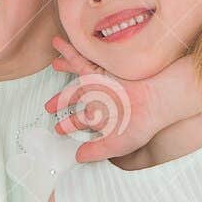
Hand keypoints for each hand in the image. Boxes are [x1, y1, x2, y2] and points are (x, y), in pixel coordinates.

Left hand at [44, 36, 175, 162]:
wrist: (154, 102)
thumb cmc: (141, 125)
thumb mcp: (116, 145)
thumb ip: (95, 152)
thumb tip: (78, 158)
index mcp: (103, 118)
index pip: (82, 122)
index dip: (68, 126)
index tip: (58, 130)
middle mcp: (98, 100)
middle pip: (75, 100)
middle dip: (60, 103)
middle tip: (48, 107)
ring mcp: (96, 86)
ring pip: (75, 78)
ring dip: (64, 72)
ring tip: (54, 65)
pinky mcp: (96, 72)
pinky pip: (77, 60)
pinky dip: (66, 53)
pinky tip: (57, 43)